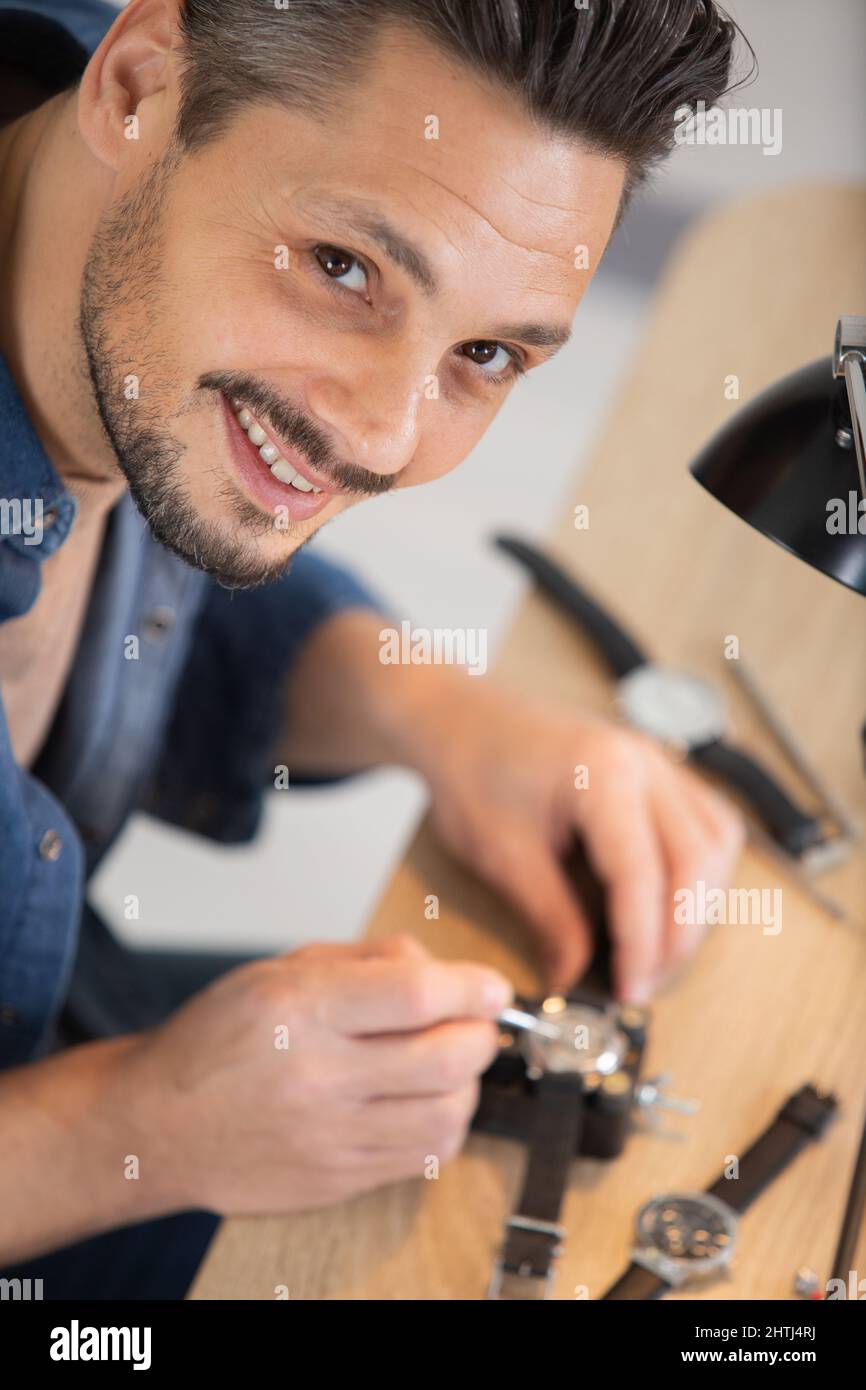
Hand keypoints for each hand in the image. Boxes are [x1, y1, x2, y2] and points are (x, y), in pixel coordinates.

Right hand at [123, 937, 510, 1214]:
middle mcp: (317, 1076)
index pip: (415, 995)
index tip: (492, 985)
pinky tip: (425, 1101)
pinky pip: (423, 1157)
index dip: (472, 986)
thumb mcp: (281, 969)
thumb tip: (440, 967)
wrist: (158, 1126)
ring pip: (446, 1114)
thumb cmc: (216, 1040)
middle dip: (480, 1034)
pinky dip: (444, 1123)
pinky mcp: (338, 1181)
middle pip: (445, 1058)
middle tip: (476, 1021)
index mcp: (300, 1009)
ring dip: (468, 1083)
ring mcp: (330, 1137)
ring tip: (449, 1062)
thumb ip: (366, 960)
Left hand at [412, 683, 744, 1001]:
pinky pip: (707, 825)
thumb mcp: (502, 856)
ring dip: (698, 907)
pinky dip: (698, 875)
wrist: (457, 719)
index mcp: (603, 773)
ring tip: (658, 954)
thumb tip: (575, 979)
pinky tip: (669, 908)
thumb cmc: (470, 771)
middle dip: (677, 936)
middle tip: (643, 983)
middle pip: (697, 861)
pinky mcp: (656, 772)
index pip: (643, 874)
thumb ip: (549, 920)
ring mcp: (656, 761)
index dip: (641, 943)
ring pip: (716, 844)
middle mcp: (644, 761)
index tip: (626, 989)